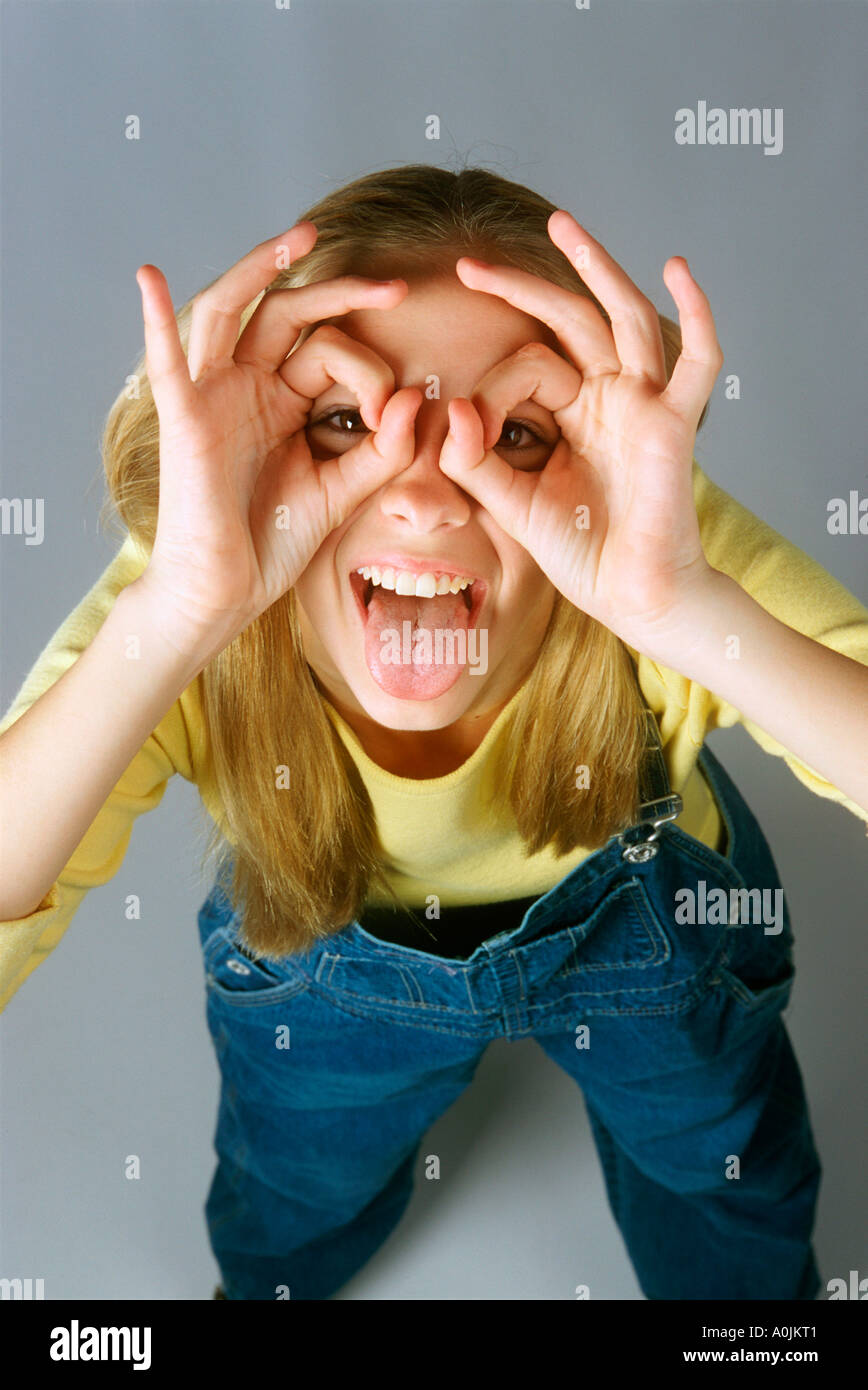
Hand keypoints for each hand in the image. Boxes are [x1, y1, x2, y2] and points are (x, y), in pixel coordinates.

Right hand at [133, 223, 417, 650]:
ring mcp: (211, 397)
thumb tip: (416, 397)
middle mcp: (245, 387)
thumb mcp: (342, 491)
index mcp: (282, 401)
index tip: (396, 412)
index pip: (329, 352)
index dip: (371, 372)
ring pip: (231, 311)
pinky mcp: (184, 421)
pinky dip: (153, 319)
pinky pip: (165, 365)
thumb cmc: (272, 544)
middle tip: (396, 288)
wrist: (225, 593)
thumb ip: (382, 450)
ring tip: (303, 235)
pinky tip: (150, 277)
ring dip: (261, 268)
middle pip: (287, 315)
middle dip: (340, 293)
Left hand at [438, 210, 722, 649]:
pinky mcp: (675, 423)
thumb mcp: (510, 503)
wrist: (631, 596)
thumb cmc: (581, 554)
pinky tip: (679, 268)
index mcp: (575, 412)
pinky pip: (699, 361)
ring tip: (561, 223)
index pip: (528, 368)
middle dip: (522, 286)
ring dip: (596, 267)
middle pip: (570, 319)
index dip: (490, 393)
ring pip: (622, 317)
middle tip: (468, 264)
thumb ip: (474, 462)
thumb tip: (446, 410)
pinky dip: (697, 312)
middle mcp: (611, 397)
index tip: (467, 438)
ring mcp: (645, 403)